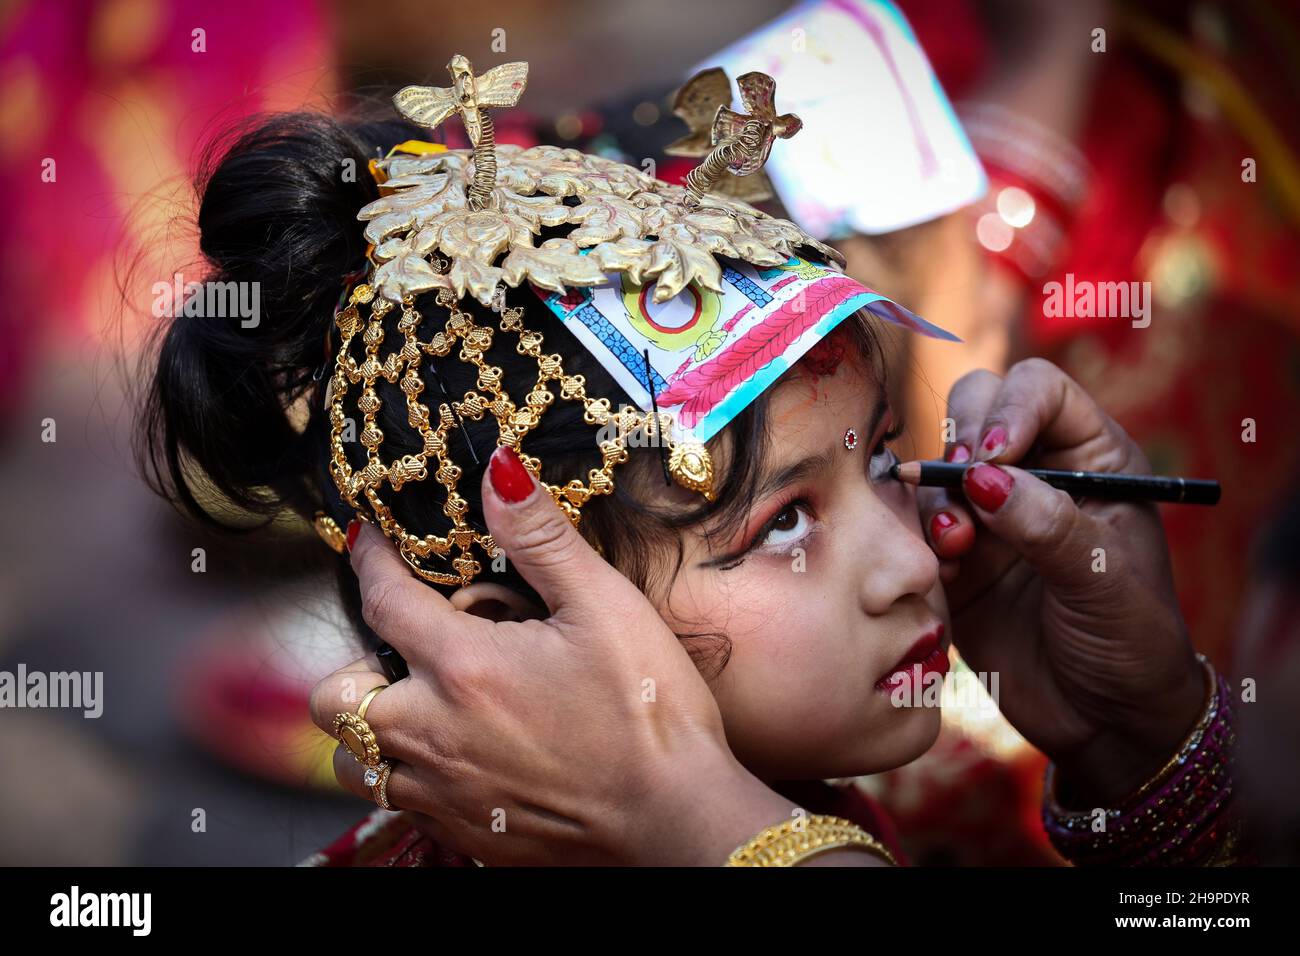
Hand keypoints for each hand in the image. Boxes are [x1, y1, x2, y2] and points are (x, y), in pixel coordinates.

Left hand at [310, 447, 791, 864]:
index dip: (370, 561)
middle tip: (409, 650)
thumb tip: (497, 471)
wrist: (676, 817)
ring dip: (372, 729)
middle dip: (357, 665)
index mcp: (463, 668)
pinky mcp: (462, 834)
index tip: (369, 542)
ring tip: (426, 707)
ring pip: (356, 762)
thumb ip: (540, 539)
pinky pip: (401, 802)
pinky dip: (411, 773)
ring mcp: (442, 792)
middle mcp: (433, 734)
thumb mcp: (603, 606)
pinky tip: (465, 754)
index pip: (382, 600)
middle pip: (335, 698)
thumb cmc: (649, 709)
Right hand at [912, 358, 1204, 805]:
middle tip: (961, 479)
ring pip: (938, 466)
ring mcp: (989, 513)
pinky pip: (915, 522)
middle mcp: (1035, 473)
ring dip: (937, 497)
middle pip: (976, 407)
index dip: (1011, 408)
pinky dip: (918, 536)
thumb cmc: (1129, 643)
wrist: (1100, 721)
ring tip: (956, 546)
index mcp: (1091, 458)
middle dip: (960, 438)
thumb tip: (983, 476)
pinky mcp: (953, 556)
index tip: (994, 455)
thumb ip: (1047, 525)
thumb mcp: (1102, 581)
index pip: (1041, 392)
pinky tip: (943, 570)